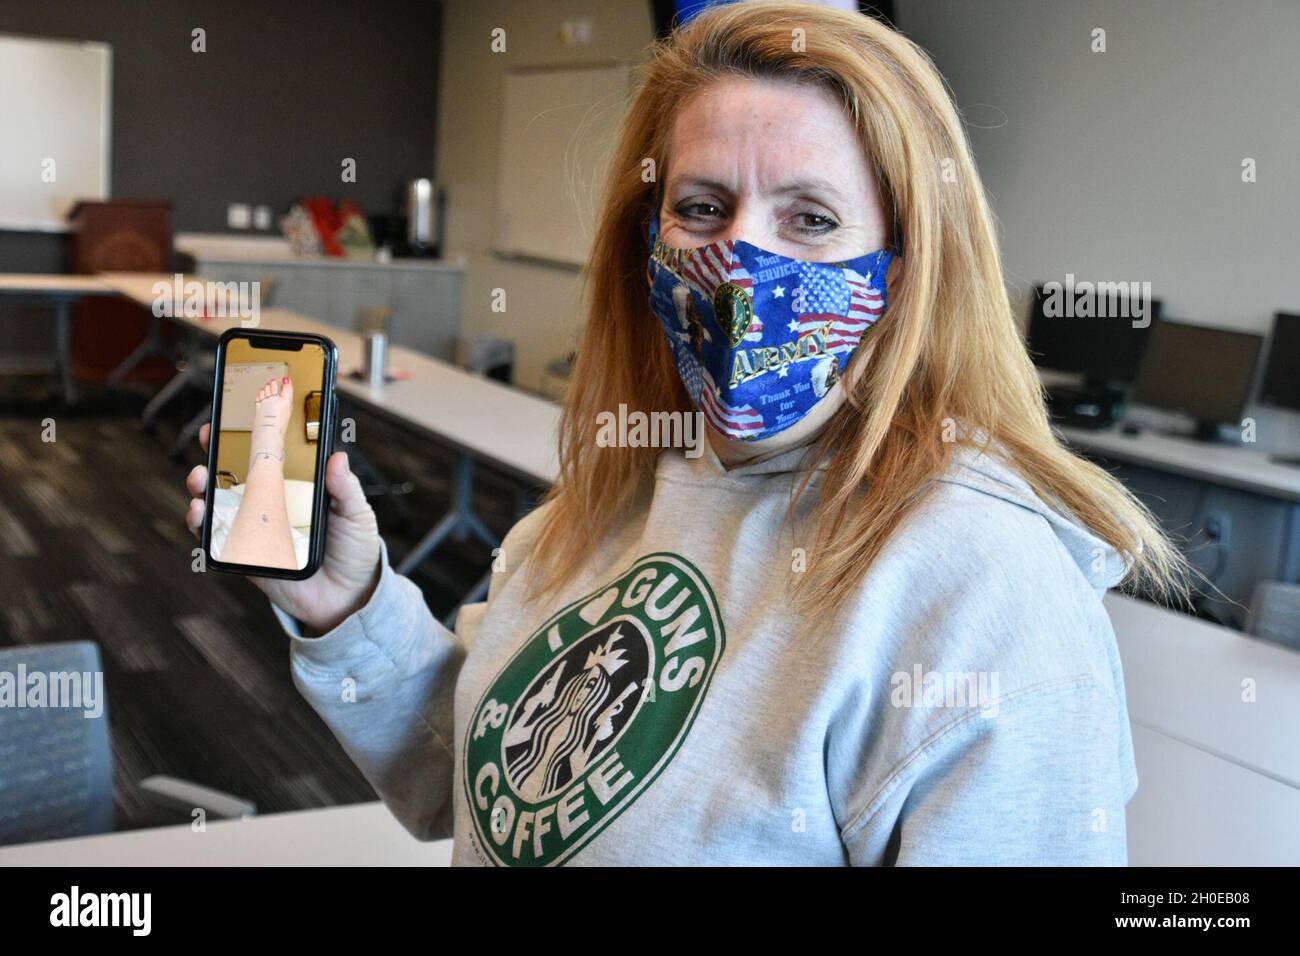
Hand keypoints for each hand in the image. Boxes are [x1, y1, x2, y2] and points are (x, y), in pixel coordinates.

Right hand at [185, 423, 382, 633]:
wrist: (348, 599)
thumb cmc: (353, 551)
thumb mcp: (356, 515)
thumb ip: (346, 489)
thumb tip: (337, 458)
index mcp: (296, 486)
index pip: (268, 453)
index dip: (250, 433)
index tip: (238, 413)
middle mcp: (270, 503)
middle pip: (233, 471)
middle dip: (214, 451)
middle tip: (207, 437)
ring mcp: (254, 527)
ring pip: (216, 501)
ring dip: (201, 485)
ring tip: (200, 479)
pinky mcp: (244, 554)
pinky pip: (213, 537)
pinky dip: (201, 524)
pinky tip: (201, 513)